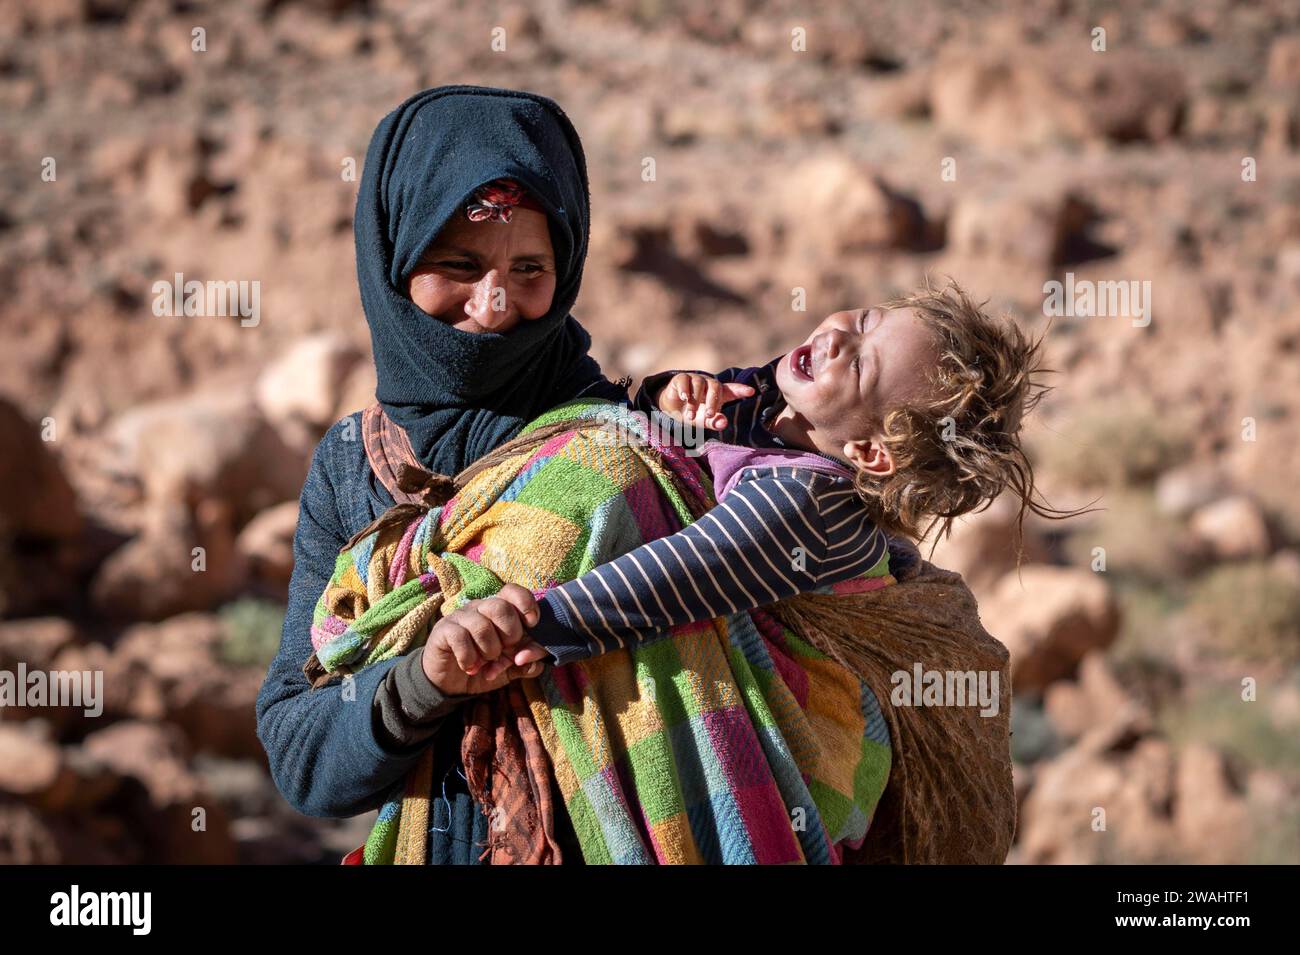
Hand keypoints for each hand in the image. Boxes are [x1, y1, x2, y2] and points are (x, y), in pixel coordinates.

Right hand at [420, 584, 551, 695]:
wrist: (451, 683)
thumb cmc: (484, 667)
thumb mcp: (510, 669)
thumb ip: (526, 664)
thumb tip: (533, 661)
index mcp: (498, 610)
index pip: (513, 591)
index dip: (526, 605)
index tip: (531, 625)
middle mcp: (479, 608)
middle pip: (500, 607)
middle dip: (510, 634)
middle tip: (505, 650)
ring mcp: (460, 617)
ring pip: (482, 626)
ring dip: (489, 651)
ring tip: (485, 662)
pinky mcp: (443, 630)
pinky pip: (460, 638)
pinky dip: (469, 658)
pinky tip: (470, 666)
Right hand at [656, 373, 754, 430]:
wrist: (671, 410)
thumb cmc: (694, 414)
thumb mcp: (704, 421)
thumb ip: (714, 422)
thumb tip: (723, 423)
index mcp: (718, 393)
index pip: (732, 390)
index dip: (741, 390)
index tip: (751, 391)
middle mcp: (708, 384)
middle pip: (715, 386)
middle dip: (713, 401)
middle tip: (710, 414)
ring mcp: (695, 379)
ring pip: (699, 384)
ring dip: (695, 401)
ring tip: (691, 416)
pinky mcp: (681, 378)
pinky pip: (685, 380)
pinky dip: (685, 389)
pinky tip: (685, 398)